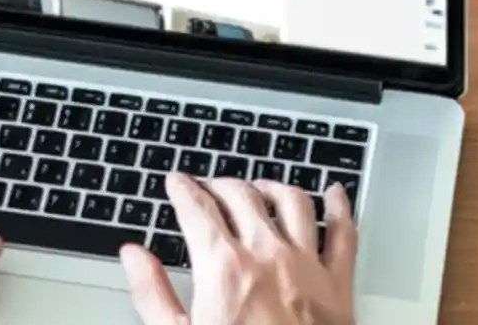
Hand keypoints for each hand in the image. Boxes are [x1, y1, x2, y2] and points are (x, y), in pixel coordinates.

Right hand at [120, 172, 357, 324]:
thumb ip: (153, 295)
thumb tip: (133, 256)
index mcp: (224, 269)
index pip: (197, 210)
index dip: (182, 190)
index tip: (177, 182)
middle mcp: (267, 255)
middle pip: (242, 196)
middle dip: (221, 185)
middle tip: (210, 187)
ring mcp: (307, 265)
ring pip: (292, 201)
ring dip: (271, 187)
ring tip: (259, 187)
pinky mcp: (338, 283)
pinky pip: (344, 232)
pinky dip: (339, 207)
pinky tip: (335, 193)